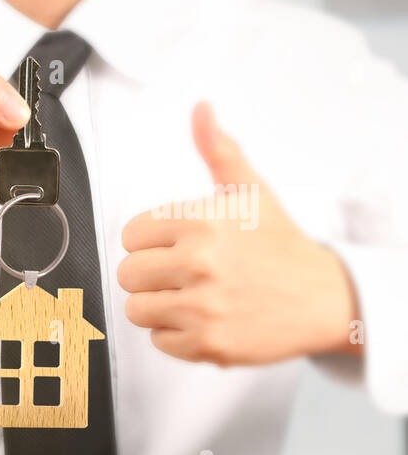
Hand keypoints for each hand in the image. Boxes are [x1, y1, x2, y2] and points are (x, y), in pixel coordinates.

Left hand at [118, 103, 360, 366]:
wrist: (327, 299)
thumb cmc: (281, 246)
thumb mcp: (252, 192)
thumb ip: (218, 151)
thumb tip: (201, 109)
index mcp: (201, 223)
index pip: (130, 234)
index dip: (148, 241)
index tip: (172, 244)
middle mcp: (199, 264)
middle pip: (127, 273)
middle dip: (150, 273)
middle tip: (181, 273)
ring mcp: (202, 307)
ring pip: (136, 308)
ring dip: (158, 305)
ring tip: (191, 296)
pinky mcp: (206, 344)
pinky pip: (157, 340)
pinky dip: (175, 335)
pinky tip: (203, 320)